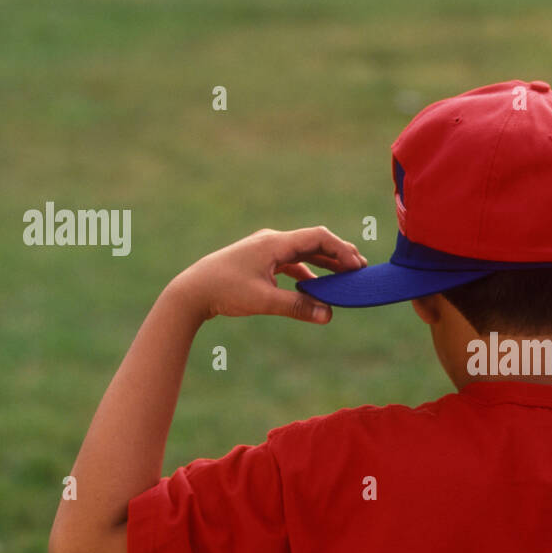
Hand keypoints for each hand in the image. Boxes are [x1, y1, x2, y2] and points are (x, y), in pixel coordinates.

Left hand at [168, 226, 366, 322]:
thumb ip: (297, 306)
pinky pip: (291, 261)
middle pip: (313, 241)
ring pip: (303, 251)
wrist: (191, 291)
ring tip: (345, 275)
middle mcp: (271, 241)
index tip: (357, 266)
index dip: (341, 250)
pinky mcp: (259, 261)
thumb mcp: (263, 300)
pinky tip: (315, 285)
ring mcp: (265, 250)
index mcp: (275, 243)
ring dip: (324, 262)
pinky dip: (307, 270)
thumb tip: (328, 315)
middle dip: (338, 254)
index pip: (317, 237)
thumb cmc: (224, 291)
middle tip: (360, 269)